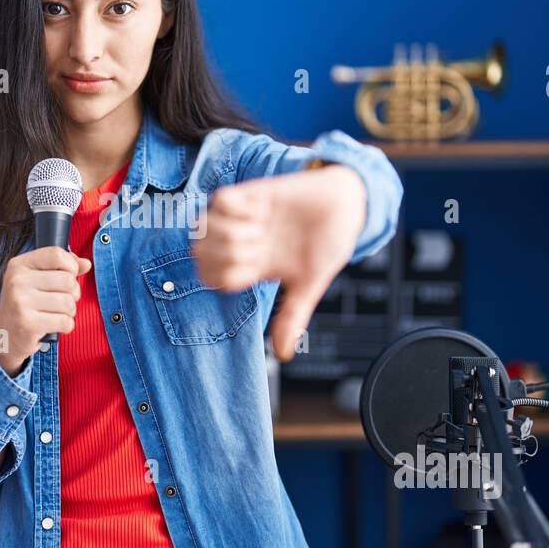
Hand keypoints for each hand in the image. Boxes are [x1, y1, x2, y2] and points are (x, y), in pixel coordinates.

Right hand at [0, 246, 90, 375]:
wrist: (4, 336)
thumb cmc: (24, 305)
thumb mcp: (37, 280)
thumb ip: (62, 268)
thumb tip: (86, 263)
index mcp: (18, 265)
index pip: (56, 254)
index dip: (71, 266)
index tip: (68, 276)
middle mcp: (17, 281)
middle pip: (68, 280)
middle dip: (72, 294)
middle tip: (60, 301)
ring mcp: (20, 302)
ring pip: (68, 302)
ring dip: (69, 312)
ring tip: (55, 314)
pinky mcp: (27, 324)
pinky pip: (65, 321)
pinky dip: (66, 326)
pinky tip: (53, 326)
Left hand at [191, 165, 366, 361]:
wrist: (348, 204)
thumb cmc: (331, 242)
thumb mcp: (311, 283)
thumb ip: (293, 315)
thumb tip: (284, 354)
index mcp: (251, 265)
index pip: (210, 277)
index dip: (223, 278)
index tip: (252, 272)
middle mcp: (241, 241)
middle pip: (200, 253)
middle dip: (226, 255)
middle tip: (257, 249)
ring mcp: (243, 216)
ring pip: (204, 226)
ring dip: (230, 232)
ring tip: (259, 228)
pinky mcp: (250, 192)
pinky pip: (221, 200)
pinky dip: (236, 209)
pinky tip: (258, 210)